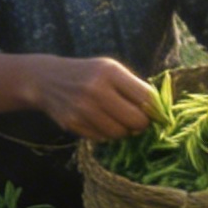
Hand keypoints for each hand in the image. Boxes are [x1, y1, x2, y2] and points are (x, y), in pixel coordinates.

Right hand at [29, 56, 158, 141]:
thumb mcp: (111, 69)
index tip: (153, 112)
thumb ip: (134, 86)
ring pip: (119, 133)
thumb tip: (160, 111)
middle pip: (136, 120)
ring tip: (118, 120)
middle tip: (137, 120)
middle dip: (141, 123)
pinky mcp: (72, 124)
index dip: (154, 109)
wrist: (47, 79)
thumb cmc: (88, 74)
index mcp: (110, 72)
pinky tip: (101, 121)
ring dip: (124, 130)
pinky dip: (106, 134)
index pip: (146, 97)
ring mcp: (82, 109)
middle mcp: (96, 90)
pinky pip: (102, 138)